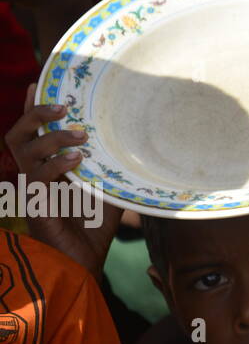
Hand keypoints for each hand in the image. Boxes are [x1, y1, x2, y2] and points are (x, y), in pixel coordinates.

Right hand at [4, 84, 122, 277]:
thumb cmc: (96, 224)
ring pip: (23, 150)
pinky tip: (79, 160)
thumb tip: (137, 140)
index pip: (33, 131)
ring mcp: (32, 189)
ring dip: (51, 137)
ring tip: (80, 136)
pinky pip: (37, 176)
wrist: (86, 261)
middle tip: (63, 107)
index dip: (33, 107)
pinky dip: (57, 163)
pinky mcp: (35, 205)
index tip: (40, 82)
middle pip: (17, 134)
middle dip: (36, 114)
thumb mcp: (110, 186)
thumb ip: (114, 165)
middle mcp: (35, 173)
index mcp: (48, 165)